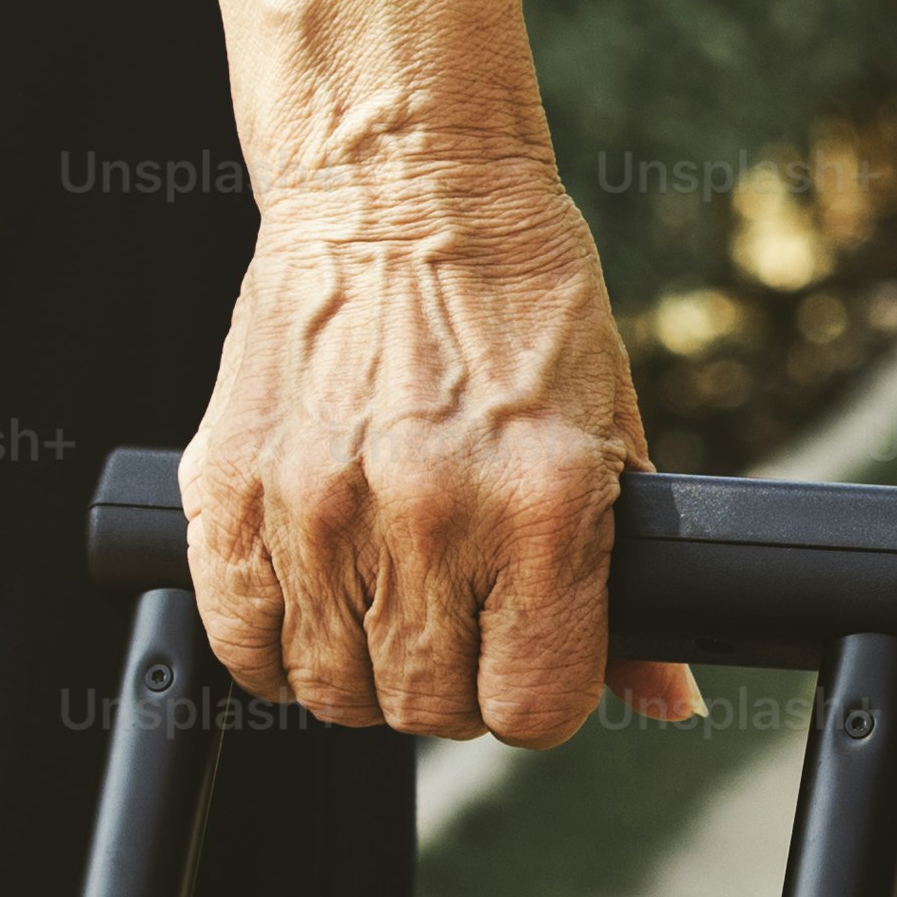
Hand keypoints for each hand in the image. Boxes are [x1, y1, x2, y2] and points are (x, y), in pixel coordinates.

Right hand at [183, 174, 704, 746]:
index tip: (524, 662)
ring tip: (380, 609)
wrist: (401, 189)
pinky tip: (310, 605)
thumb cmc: (514, 298)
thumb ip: (627, 579)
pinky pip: (240, 639)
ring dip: (361, 673)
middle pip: (428, 707)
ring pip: (332, 690)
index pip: (532, 705)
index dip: (536, 698)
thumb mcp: (604, 430)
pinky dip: (274, 650)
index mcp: (540, 501)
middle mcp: (428, 512)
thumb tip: (664, 699)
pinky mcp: (232, 489)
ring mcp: (319, 505)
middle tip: (452, 628)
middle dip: (449, 687)